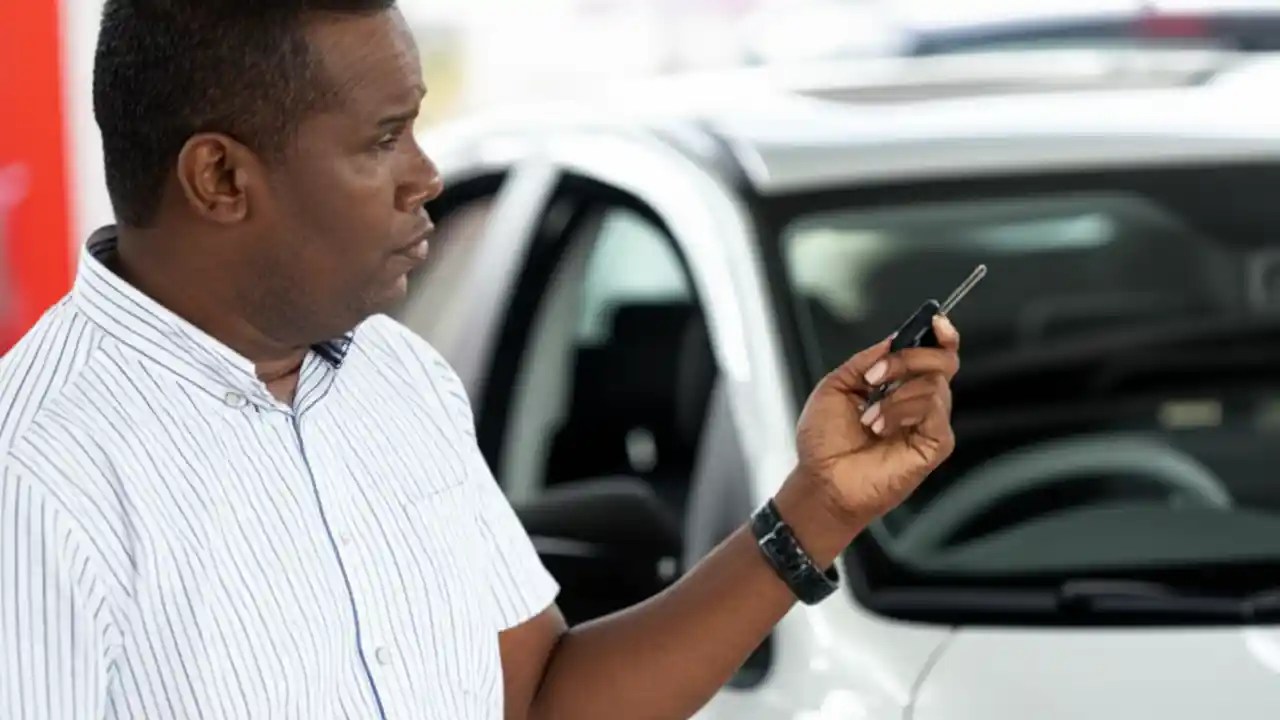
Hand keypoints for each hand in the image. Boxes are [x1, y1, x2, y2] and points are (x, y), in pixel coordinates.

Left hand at [775, 316, 959, 558]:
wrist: (821, 480)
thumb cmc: (824, 442)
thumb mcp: (835, 387)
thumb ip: (865, 360)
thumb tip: (892, 340)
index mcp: (899, 385)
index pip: (935, 353)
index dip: (942, 334)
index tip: (935, 322)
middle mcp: (919, 401)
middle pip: (943, 361)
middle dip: (907, 358)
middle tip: (874, 376)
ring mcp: (930, 423)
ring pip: (934, 384)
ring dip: (893, 396)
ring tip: (868, 419)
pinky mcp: (935, 445)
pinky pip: (934, 410)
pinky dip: (902, 411)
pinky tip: (879, 428)